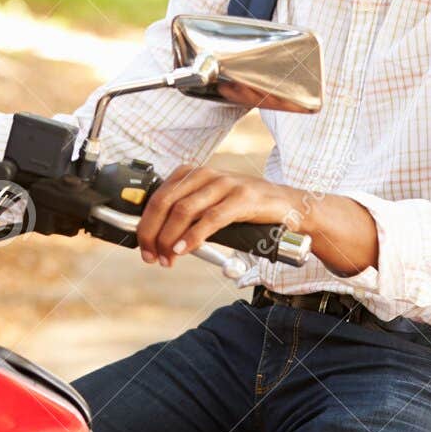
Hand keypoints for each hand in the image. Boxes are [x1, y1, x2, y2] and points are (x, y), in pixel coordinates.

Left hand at [134, 165, 305, 266]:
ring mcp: (224, 184)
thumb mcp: (210, 202)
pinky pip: (210, 219)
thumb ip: (186, 212)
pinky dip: (192, 237)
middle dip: (152, 233)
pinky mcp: (242, 198)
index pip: (157, 197)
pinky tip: (184, 249)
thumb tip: (156, 237)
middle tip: (151, 257)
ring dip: (169, 239)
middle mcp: (205, 174)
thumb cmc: (245, 207)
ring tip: (167, 259)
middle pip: (165, 203)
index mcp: (193, 173)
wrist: (287, 205)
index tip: (143, 248)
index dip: (145, 225)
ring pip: (184, 210)